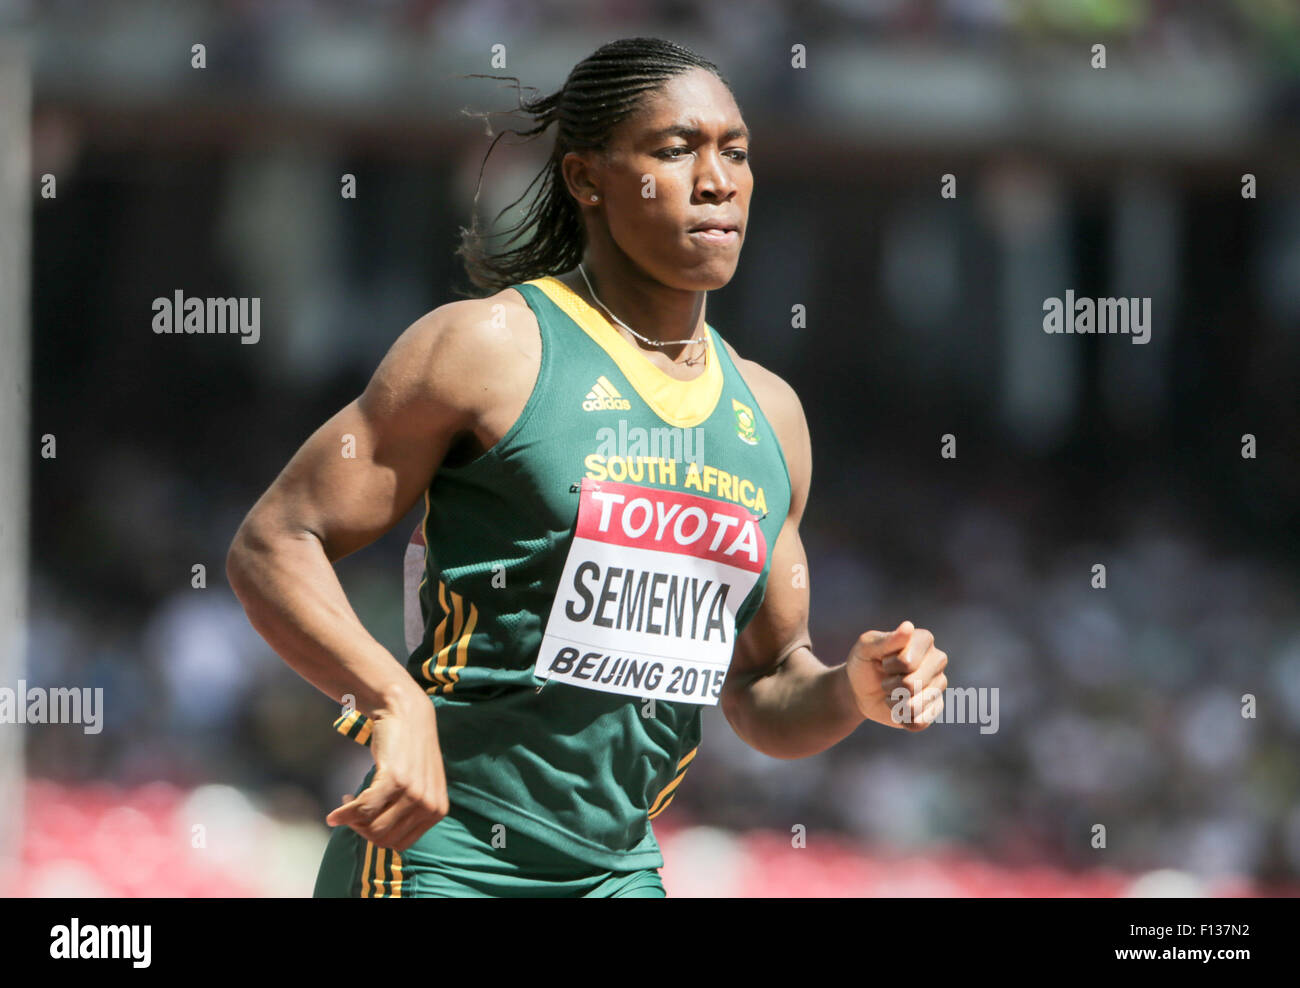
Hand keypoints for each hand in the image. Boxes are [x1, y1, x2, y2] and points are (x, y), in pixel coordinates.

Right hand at [326, 688, 449, 850]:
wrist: (406, 712)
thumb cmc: (408, 750)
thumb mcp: (419, 786)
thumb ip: (408, 812)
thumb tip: (379, 841)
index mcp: (437, 811)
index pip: (399, 844)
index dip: (376, 836)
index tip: (364, 820)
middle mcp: (429, 805)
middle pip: (383, 839)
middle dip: (361, 829)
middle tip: (353, 811)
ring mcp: (414, 793)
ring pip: (371, 827)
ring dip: (352, 820)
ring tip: (348, 802)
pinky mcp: (396, 779)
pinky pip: (363, 809)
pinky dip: (344, 814)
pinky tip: (335, 813)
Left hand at [845, 620, 947, 731]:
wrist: (859, 689)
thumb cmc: (863, 663)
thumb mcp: (866, 647)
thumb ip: (887, 639)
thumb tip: (908, 626)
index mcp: (924, 640)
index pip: (907, 662)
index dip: (889, 665)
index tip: (884, 661)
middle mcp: (937, 661)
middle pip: (912, 684)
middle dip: (890, 685)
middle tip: (886, 679)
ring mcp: (939, 685)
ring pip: (916, 705)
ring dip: (894, 702)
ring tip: (891, 692)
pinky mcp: (935, 708)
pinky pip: (920, 722)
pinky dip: (901, 718)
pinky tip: (898, 708)